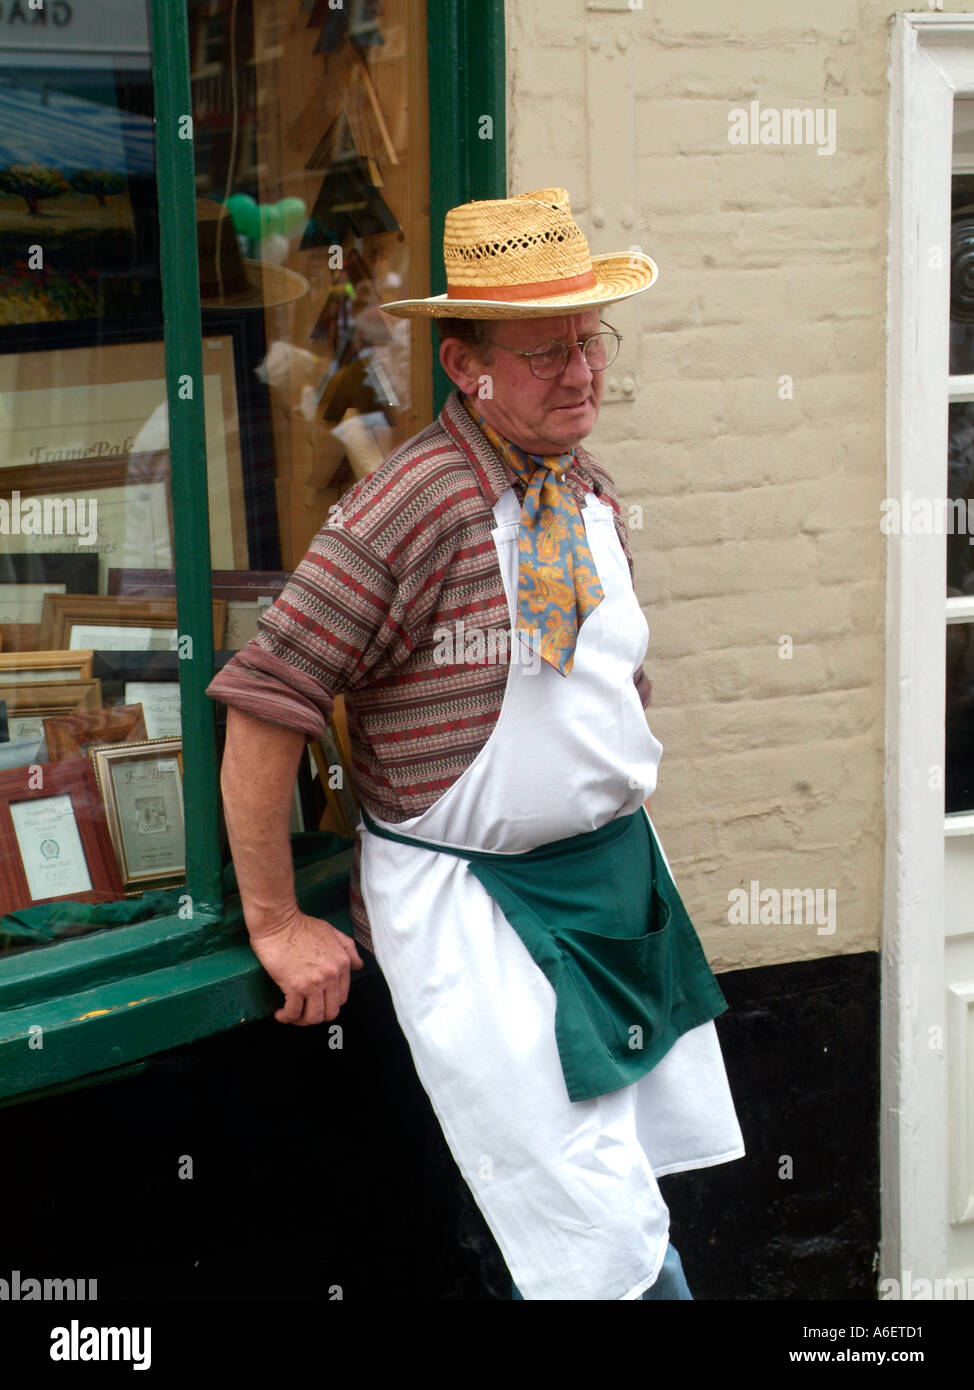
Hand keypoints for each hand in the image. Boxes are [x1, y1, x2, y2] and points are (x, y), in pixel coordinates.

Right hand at [248, 909, 363, 1025]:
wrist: (279, 922)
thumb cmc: (302, 925)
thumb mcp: (332, 932)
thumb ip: (348, 949)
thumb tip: (359, 966)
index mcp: (341, 964)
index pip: (342, 997)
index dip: (329, 1004)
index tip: (317, 1002)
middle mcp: (331, 976)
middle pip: (330, 1012)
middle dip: (318, 1017)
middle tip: (305, 1012)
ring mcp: (313, 983)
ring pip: (314, 1017)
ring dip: (302, 1021)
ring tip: (292, 1015)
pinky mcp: (294, 987)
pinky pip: (293, 1013)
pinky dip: (286, 1017)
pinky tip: (280, 1014)